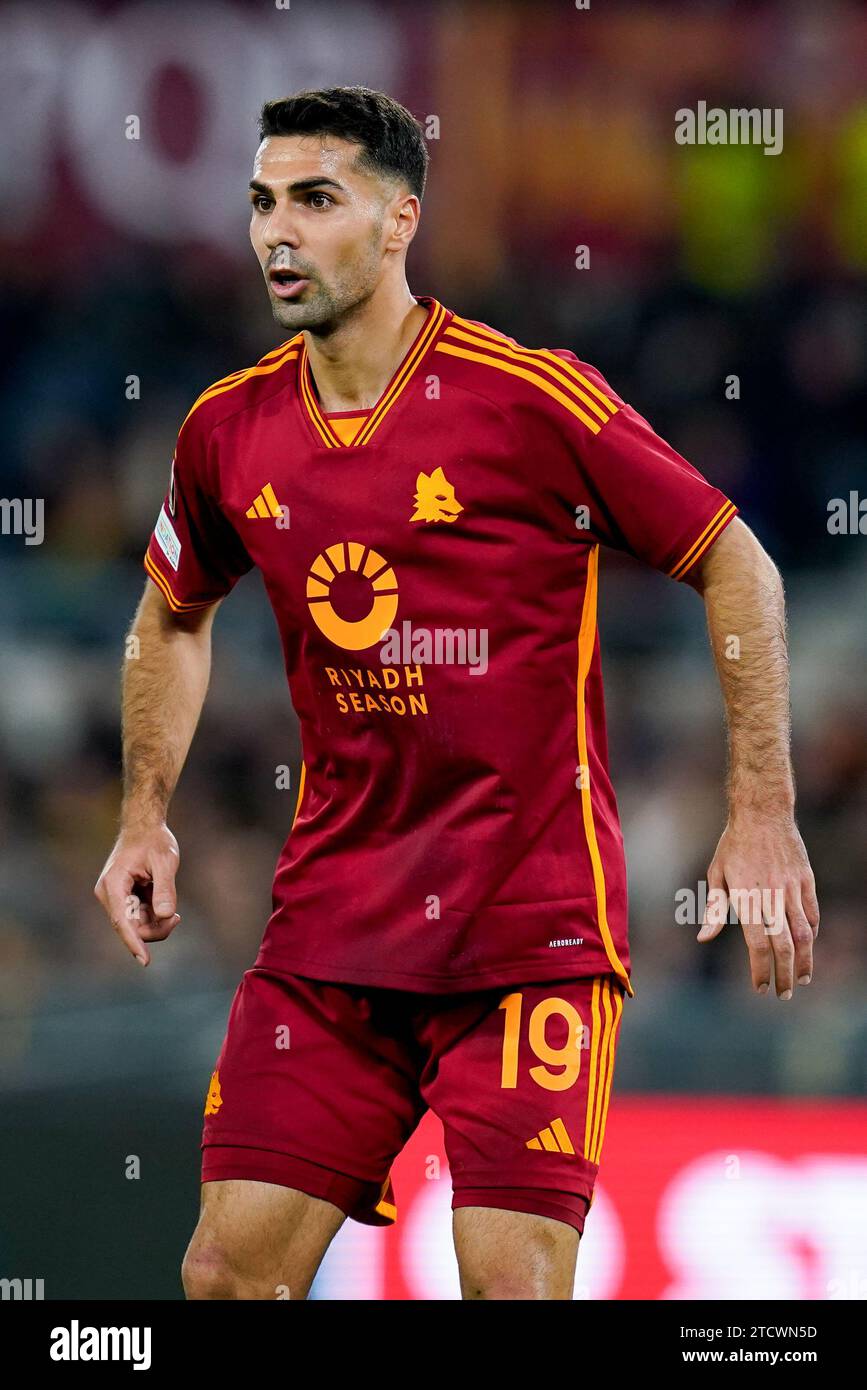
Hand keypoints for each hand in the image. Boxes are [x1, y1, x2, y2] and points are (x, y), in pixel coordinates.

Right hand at [94, 823, 180, 965]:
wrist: (144, 827)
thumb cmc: (154, 840)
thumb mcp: (165, 861)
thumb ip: (165, 888)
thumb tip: (165, 916)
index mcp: (113, 884)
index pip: (122, 920)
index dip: (134, 942)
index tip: (144, 960)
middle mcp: (109, 895)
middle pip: (131, 927)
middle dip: (155, 929)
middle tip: (177, 918)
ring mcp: (115, 899)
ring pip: (135, 926)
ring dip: (156, 924)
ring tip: (174, 911)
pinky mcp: (123, 900)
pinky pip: (138, 918)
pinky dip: (154, 917)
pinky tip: (164, 905)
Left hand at [696, 814, 818, 997]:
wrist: (763, 813)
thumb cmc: (734, 844)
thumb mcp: (717, 873)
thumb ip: (715, 909)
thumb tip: (704, 938)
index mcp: (746, 896)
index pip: (757, 944)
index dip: (760, 970)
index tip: (760, 988)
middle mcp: (771, 895)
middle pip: (783, 945)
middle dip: (784, 975)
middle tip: (783, 994)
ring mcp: (791, 888)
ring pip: (803, 934)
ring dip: (804, 961)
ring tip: (801, 979)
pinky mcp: (806, 880)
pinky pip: (812, 913)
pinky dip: (811, 934)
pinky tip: (807, 947)